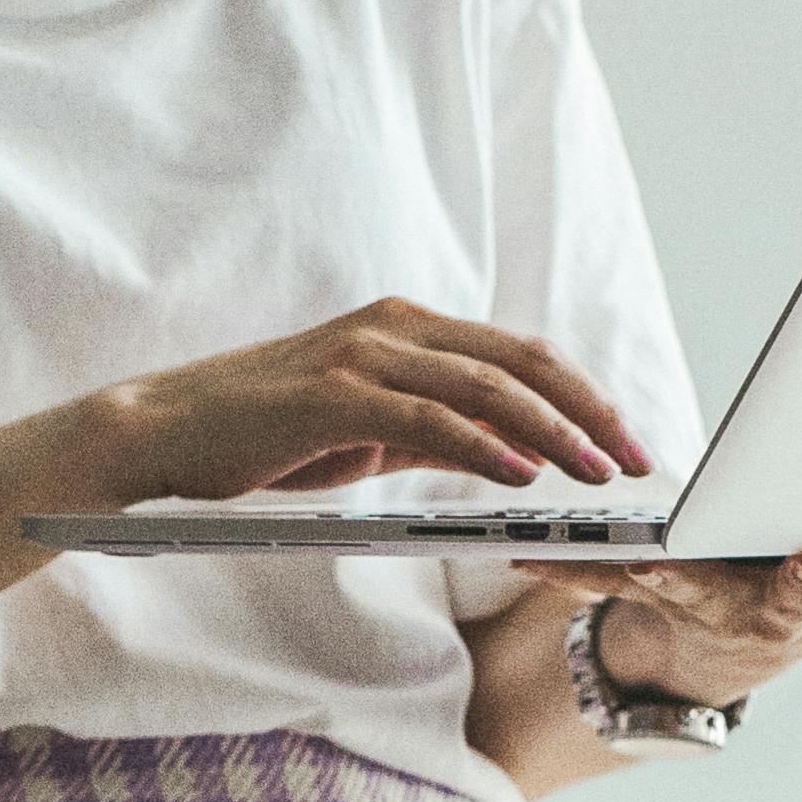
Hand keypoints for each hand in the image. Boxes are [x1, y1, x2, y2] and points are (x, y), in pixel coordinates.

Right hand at [82, 299, 650, 503]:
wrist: (164, 434)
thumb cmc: (262, 438)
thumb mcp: (367, 436)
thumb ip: (436, 435)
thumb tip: (511, 455)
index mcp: (406, 329)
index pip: (518, 354)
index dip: (582, 394)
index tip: (627, 439)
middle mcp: (392, 327)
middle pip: (519, 359)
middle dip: (589, 409)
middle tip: (637, 457)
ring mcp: (362, 355)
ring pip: (484, 385)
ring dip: (551, 429)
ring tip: (596, 471)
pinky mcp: (333, 396)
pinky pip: (426, 417)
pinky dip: (482, 444)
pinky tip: (522, 474)